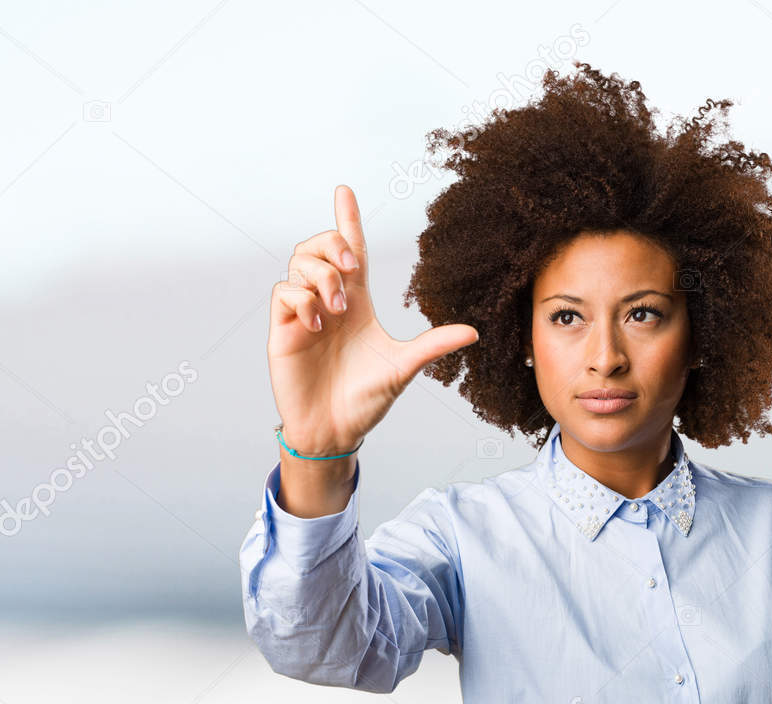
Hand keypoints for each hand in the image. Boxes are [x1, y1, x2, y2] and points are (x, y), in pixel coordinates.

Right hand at [268, 184, 477, 456]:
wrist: (335, 430)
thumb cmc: (366, 399)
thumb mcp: (404, 367)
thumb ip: (433, 345)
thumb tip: (473, 332)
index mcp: (356, 303)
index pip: (351, 252)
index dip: (348, 220)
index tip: (346, 191)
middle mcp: (328, 302)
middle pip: (319, 246)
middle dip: (333, 242)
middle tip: (350, 267)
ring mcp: (303, 314)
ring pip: (299, 263)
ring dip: (321, 276)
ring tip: (338, 309)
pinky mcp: (283, 330)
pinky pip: (284, 292)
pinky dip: (303, 300)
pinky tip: (320, 324)